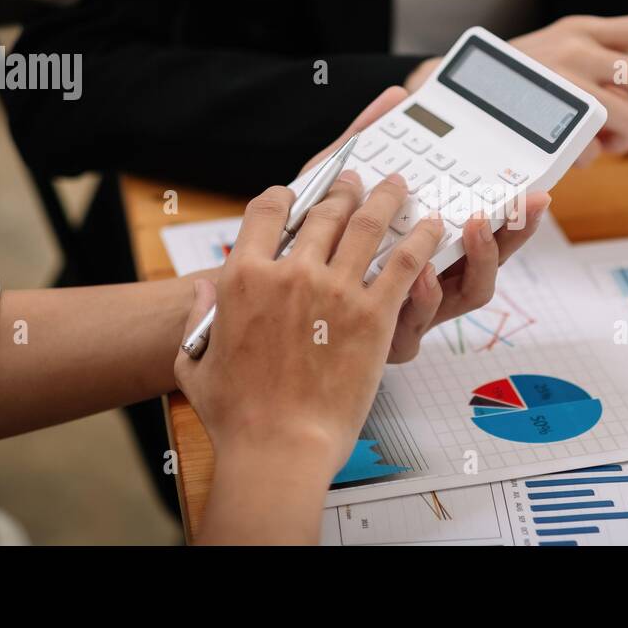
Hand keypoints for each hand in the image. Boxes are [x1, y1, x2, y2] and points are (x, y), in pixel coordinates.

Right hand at [174, 174, 445, 478]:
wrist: (280, 445)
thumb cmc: (237, 415)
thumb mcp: (195, 361)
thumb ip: (198, 317)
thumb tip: (203, 289)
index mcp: (243, 278)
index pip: (265, 212)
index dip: (282, 197)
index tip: (296, 194)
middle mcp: (291, 273)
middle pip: (322, 212)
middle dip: (342, 190)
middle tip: (355, 182)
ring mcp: (335, 291)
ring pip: (366, 226)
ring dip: (384, 199)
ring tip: (397, 185)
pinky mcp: (373, 314)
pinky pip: (404, 263)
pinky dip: (421, 239)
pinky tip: (432, 225)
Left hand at [299, 88, 553, 363]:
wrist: (249, 307)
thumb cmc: (292, 245)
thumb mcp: (327, 184)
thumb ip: (362, 140)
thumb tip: (395, 94)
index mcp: (422, 256)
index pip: (482, 237)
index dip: (514, 218)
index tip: (534, 191)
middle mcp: (422, 290)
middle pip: (487, 267)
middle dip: (511, 235)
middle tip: (520, 204)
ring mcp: (404, 316)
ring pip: (461, 296)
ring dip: (476, 258)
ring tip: (471, 224)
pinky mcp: (377, 339)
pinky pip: (413, 324)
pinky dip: (420, 295)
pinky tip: (415, 270)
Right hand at [405, 11, 627, 164]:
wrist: (443, 98)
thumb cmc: (497, 90)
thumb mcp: (543, 62)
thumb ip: (585, 71)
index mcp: (580, 30)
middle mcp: (579, 47)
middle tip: (627, 132)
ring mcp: (570, 79)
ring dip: (623, 141)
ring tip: (595, 147)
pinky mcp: (559, 114)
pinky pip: (602, 140)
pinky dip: (597, 154)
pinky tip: (570, 152)